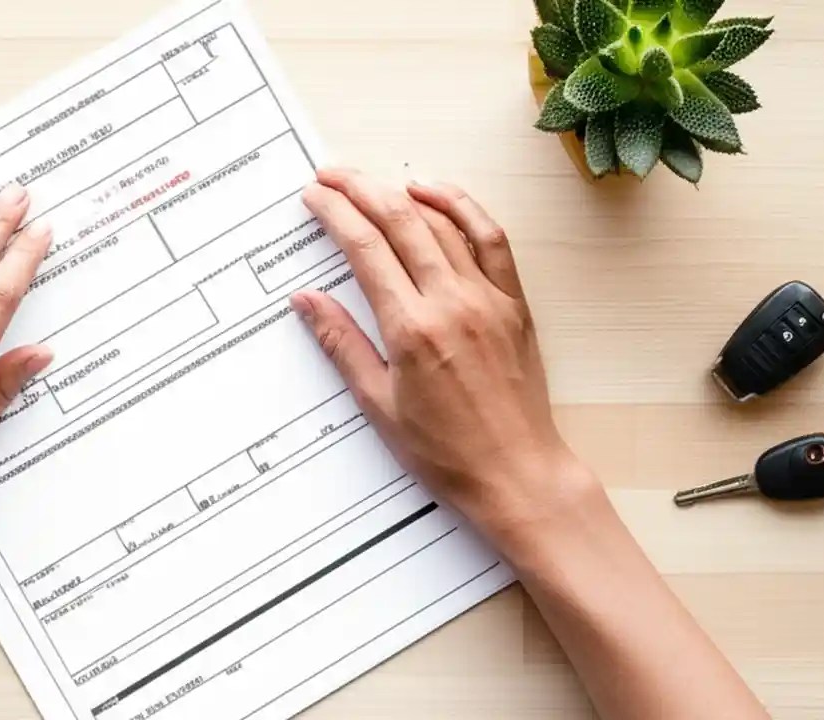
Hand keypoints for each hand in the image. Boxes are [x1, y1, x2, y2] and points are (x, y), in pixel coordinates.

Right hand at [291, 169, 598, 552]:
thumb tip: (307, 301)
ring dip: (403, 194)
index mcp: (412, 330)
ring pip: (442, 223)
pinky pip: (490, 238)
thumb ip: (342, 345)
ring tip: (372, 182)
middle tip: (331, 176)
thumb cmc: (447, 453)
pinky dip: (462, 207)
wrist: (517, 474)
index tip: (314, 197)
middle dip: (360, 190)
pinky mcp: (513, 304)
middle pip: (400, 222)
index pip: (365, 249)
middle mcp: (451, 303)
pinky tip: (437, 194)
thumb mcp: (378, 406)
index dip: (335, 214)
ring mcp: (487, 299)